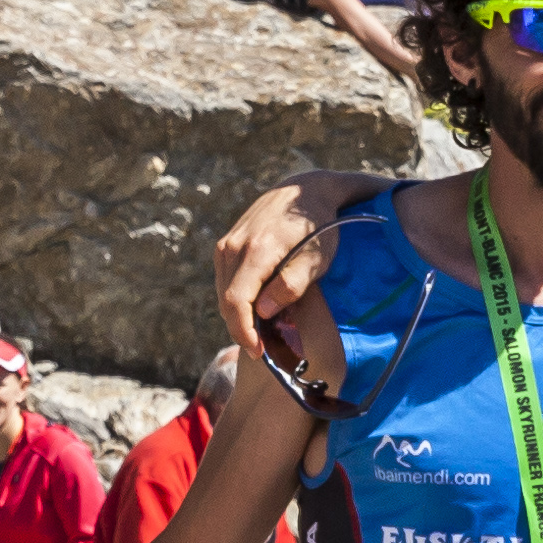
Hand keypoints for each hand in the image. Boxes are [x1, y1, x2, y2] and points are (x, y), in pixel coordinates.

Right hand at [212, 179, 355, 357]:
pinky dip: (238, 300)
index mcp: (257, 251)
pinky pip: (225, 281)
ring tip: (263, 331)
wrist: (304, 190)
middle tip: (265, 349)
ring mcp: (227, 244)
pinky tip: (257, 307)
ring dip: (239, 316)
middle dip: (242, 330)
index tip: (258, 351)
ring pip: (223, 293)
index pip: (237, 302)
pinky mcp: (226, 245)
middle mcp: (234, 247)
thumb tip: (262, 312)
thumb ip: (291, 286)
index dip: (244, 332)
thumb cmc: (319, 227)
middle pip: (227, 302)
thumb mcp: (317, 259)